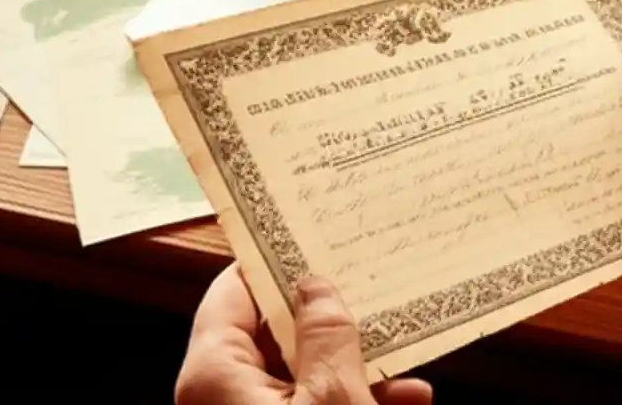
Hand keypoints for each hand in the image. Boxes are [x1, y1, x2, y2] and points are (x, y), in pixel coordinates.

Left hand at [176, 264, 432, 404]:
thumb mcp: (333, 401)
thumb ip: (326, 336)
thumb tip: (315, 287)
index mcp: (212, 377)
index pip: (229, 296)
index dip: (270, 263)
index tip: (308, 233)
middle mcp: (221, 402)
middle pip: (268, 337)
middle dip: (325, 316)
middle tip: (367, 281)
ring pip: (298, 379)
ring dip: (354, 364)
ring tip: (404, 345)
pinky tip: (409, 400)